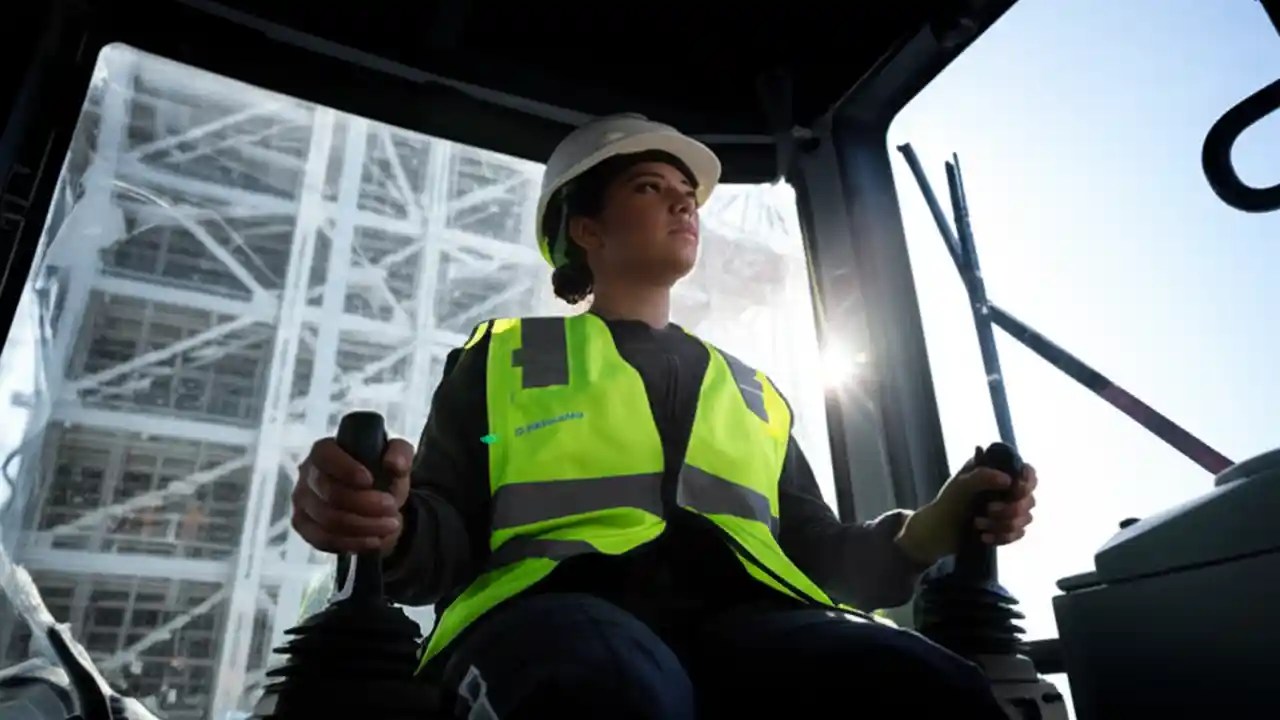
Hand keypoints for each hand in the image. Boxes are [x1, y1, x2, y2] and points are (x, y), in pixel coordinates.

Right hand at [291, 436, 414, 555]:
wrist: (375, 501)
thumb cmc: (380, 473)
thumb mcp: (397, 457)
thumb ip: (400, 452)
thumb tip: (394, 464)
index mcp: (324, 451)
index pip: (324, 456)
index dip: (345, 469)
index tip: (370, 480)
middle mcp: (307, 475)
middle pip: (330, 493)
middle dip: (365, 504)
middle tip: (392, 507)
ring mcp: (303, 503)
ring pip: (329, 520)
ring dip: (364, 526)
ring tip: (390, 524)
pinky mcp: (305, 527)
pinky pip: (324, 540)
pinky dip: (352, 542)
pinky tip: (374, 540)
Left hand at [897, 446, 1037, 564]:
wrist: (938, 532)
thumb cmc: (948, 503)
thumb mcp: (960, 486)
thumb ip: (981, 477)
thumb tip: (1008, 479)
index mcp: (997, 473)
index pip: (1027, 471)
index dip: (1027, 481)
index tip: (1016, 490)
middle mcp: (1007, 490)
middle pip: (1029, 499)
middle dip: (1009, 509)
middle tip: (988, 510)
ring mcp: (1009, 510)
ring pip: (1025, 518)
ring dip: (1002, 525)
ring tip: (977, 524)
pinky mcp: (1007, 528)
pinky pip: (1018, 534)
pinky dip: (1002, 537)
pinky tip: (984, 537)